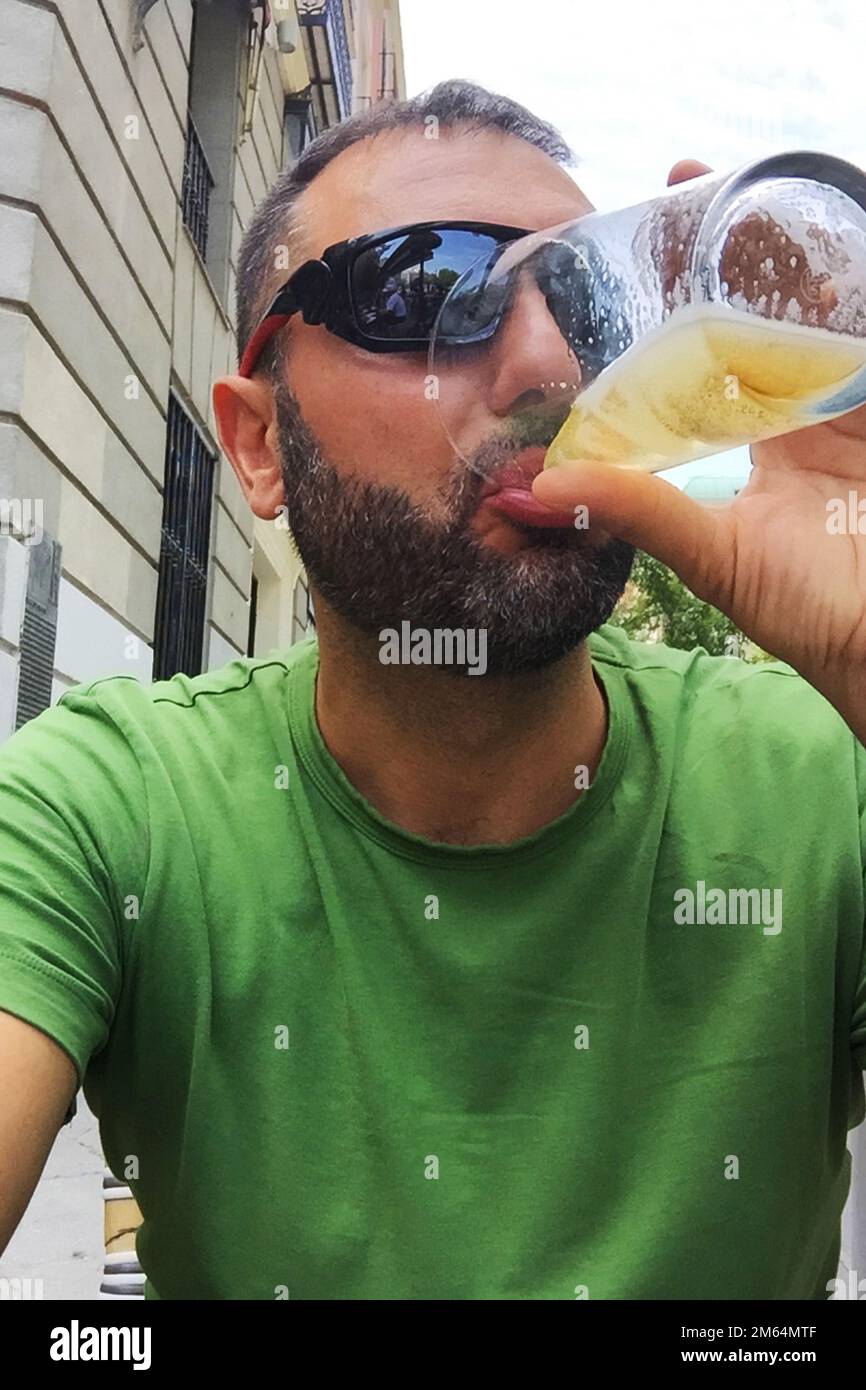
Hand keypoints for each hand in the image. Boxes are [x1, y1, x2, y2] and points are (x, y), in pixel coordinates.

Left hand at [532, 158, 865, 738]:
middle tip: (694, 184)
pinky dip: (850, 279)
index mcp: (764, 436)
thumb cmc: (810, 610)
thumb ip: (638, 512)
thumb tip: (535, 491)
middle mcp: (811, 406)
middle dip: (740, 247)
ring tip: (751, 188)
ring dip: (794, 249)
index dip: (687, 299)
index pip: (719, 350)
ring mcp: (857, 398)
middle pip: (775, 308)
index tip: (642, 240)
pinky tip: (830, 228)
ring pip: (829, 302)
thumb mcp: (712, 554)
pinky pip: (861, 330)